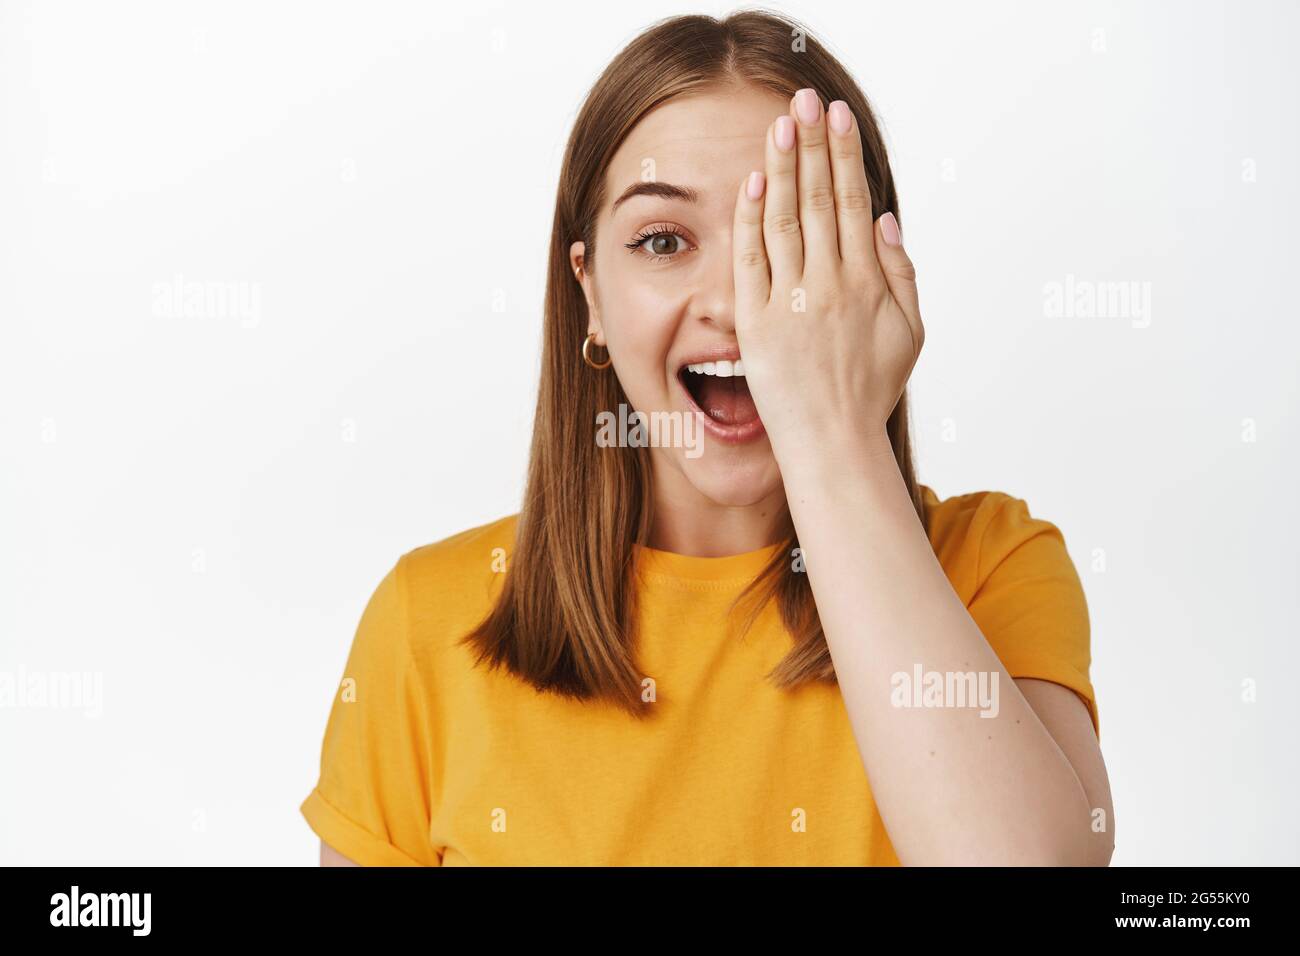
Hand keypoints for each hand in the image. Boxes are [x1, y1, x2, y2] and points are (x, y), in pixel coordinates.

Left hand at [732, 88, 923, 464]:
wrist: (834, 443)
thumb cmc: (870, 392)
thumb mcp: (911, 333)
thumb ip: (902, 272)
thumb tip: (885, 218)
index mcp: (870, 282)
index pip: (852, 202)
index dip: (843, 156)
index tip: (837, 118)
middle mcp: (832, 284)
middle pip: (818, 198)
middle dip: (813, 144)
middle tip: (806, 100)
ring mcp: (792, 302)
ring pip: (785, 219)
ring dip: (782, 166)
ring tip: (780, 124)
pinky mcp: (757, 323)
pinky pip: (752, 260)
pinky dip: (751, 220)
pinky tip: (752, 183)